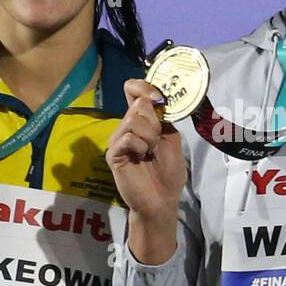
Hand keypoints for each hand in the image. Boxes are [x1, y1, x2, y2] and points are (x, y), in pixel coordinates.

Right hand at [106, 79, 186, 262]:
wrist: (161, 199)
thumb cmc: (168, 171)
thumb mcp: (172, 138)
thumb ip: (163, 118)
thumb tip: (152, 99)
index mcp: (142, 120)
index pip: (134, 90)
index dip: (144, 86)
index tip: (157, 97)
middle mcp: (127, 125)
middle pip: (139, 103)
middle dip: (154, 122)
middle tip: (156, 142)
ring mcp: (118, 138)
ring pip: (134, 118)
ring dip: (149, 136)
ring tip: (149, 152)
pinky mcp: (113, 152)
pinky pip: (128, 136)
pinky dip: (140, 146)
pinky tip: (141, 158)